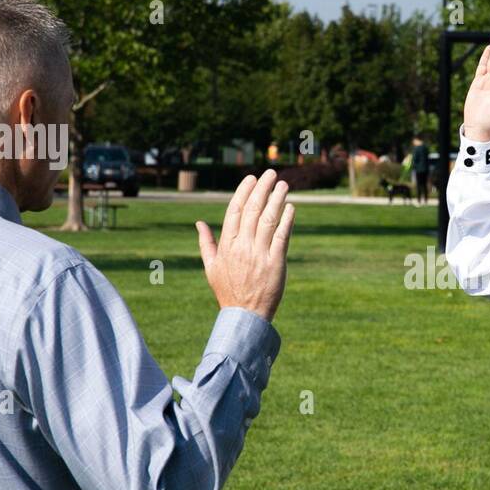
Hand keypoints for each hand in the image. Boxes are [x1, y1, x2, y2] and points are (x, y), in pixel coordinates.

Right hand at [195, 169, 293, 321]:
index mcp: (226, 245)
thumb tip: (198, 223)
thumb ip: (206, 243)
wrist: (244, 315)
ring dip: (276, 199)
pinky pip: (282, 236)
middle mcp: (242, 246)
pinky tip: (291, 208)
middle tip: (270, 173)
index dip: (243, 192)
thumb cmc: (227, 291)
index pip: (234, 211)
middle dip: (262, 188)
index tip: (251, 179)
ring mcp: (259, 254)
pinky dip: (287, 220)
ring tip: (283, 185)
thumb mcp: (210, 267)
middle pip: (252, 210)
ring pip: (268, 219)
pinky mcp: (275, 263)